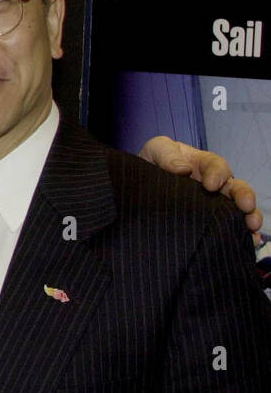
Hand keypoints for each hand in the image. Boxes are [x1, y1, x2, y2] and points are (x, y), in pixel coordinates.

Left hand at [140, 136, 261, 233]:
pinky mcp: (208, 222)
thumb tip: (183, 170)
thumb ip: (167, 156)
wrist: (141, 184)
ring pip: (237, 209)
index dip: (218, 174)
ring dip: (248, 217)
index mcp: (203, 164)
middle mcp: (215, 184)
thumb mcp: (156, 151)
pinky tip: (248, 242)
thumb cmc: (152, 163)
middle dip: (244, 196)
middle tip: (246, 206)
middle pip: (235, 188)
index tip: (211, 185)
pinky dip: (241, 234)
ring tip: (251, 227)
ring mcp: (213, 204)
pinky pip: (229, 228)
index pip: (217, 166)